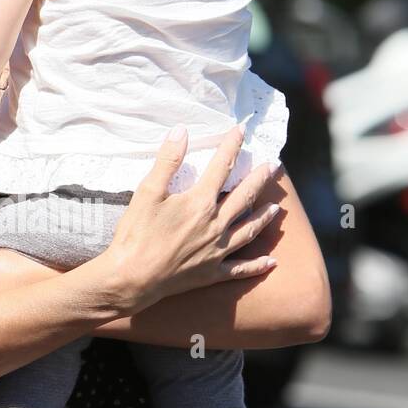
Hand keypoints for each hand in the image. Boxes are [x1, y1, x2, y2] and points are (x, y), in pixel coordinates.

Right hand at [103, 124, 282, 313]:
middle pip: (244, 197)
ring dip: (264, 217)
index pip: (222, 167)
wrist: (132, 277)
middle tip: (274, 166)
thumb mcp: (147, 192)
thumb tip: (182, 131)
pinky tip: (271, 262)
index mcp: (200, 202)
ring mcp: (217, 251)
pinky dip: (257, 265)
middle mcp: (215, 225)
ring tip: (276, 208)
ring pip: (248, 230)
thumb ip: (167, 161)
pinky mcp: (212, 273)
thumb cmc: (136, 234)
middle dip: (260, 179)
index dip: (232, 145)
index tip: (241, 129)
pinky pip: (241, 269)